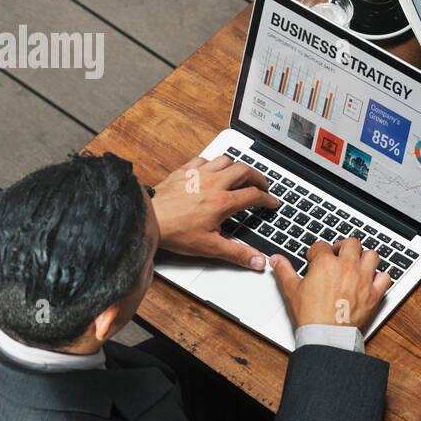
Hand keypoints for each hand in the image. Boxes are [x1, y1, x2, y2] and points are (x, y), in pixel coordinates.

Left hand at [151, 156, 278, 269]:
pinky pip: (203, 159)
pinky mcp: (183, 171)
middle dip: (258, 177)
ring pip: (226, 160)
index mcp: (222, 202)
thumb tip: (257, 261)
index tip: (272, 202)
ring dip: (236, 166)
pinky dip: (212, 163)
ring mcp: (197, 174)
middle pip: (245, 170)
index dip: (268, 198)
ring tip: (240, 175)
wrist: (148, 219)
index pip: (254, 195)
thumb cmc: (175, 232)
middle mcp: (213, 183)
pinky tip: (212, 170)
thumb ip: (237, 253)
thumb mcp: (210, 247)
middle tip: (262, 185)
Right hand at [271, 237, 391, 330]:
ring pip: (372, 255)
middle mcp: (347, 267)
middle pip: (351, 243)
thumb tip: (276, 260)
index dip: (316, 251)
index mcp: (326, 263)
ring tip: (356, 263)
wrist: (326, 337)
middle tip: (337, 255)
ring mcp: (363, 279)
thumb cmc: (310, 316)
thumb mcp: (292, 290)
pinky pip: (385, 277)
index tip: (314, 258)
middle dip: (342, 247)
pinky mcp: (374, 294)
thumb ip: (284, 271)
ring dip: (364, 257)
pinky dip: (380, 277)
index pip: (322, 246)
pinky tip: (372, 280)